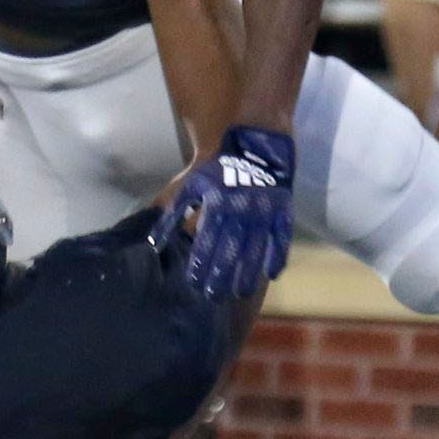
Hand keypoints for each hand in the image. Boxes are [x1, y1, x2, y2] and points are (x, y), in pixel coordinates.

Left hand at [153, 125, 295, 300]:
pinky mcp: (283, 210)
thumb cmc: (220, 168)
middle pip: (230, 249)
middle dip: (221, 274)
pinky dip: (278, 256)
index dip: (200, 262)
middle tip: (213, 296)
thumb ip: (173, 214)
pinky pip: (282, 237)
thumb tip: (155, 243)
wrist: (257, 142)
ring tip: (239, 293)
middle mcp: (241, 210)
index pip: (207, 240)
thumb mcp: (193, 186)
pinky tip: (272, 276)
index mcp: (218, 204)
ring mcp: (264, 211)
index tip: (193, 282)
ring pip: (255, 248)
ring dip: (248, 273)